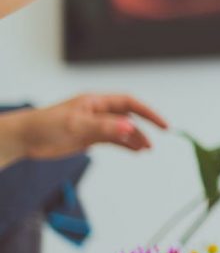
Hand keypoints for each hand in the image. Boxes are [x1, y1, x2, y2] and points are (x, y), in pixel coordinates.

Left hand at [16, 94, 168, 160]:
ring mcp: (95, 124)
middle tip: (156, 140)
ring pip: (122, 130)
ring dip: (135, 139)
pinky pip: (113, 140)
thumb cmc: (45, 125)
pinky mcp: (89, 137)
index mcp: (96, 101)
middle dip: (144, 128)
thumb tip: (130, 128)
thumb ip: (105, 127)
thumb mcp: (77, 125)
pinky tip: (135, 151)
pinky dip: (125, 146)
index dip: (148, 113)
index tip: (162, 125)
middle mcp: (98, 111)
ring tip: (147, 149)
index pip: (129, 103)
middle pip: (129, 117)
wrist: (25, 139)